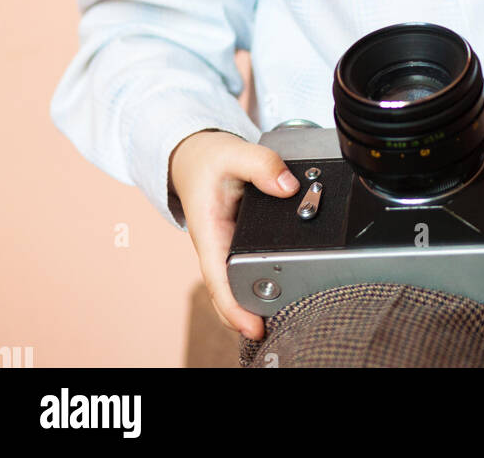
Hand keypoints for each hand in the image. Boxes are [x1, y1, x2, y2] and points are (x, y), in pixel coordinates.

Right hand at [169, 129, 301, 340]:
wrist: (195, 156)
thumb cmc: (207, 159)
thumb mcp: (233, 153)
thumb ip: (261, 165)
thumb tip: (288, 186)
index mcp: (210, 233)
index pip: (220, 280)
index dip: (235, 309)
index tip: (255, 329)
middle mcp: (218, 247)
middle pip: (230, 295)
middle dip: (250, 316)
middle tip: (282, 327)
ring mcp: (227, 248)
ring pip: (239, 287)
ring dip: (258, 304)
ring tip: (288, 316)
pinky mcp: (237, 243)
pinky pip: (248, 271)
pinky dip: (262, 285)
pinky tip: (285, 293)